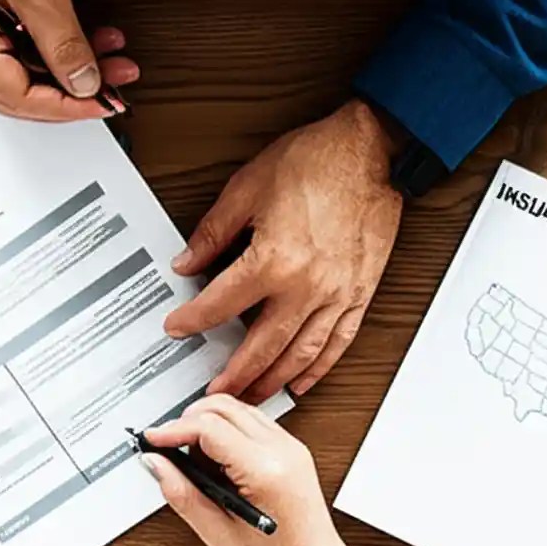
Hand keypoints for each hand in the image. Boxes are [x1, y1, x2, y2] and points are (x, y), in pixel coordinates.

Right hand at [0, 0, 139, 120]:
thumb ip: (62, 41)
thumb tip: (85, 84)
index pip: (18, 98)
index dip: (66, 106)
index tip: (103, 102)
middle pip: (20, 93)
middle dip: (73, 90)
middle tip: (115, 84)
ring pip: (26, 74)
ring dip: (72, 68)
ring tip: (111, 55)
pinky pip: (23, 49)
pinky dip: (59, 49)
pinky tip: (90, 40)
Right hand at [141, 395, 421, 545]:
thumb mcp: (217, 532)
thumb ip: (182, 493)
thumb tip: (156, 463)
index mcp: (266, 471)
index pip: (208, 427)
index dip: (173, 429)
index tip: (152, 439)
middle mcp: (283, 451)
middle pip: (222, 407)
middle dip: (187, 421)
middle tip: (167, 449)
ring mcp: (291, 447)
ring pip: (237, 409)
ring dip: (207, 423)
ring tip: (194, 462)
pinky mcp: (293, 450)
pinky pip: (252, 422)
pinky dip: (226, 430)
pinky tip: (217, 462)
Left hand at [163, 99, 402, 401]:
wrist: (369, 151)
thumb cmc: (316, 162)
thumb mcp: (247, 189)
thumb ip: (213, 233)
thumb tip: (188, 261)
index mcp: (274, 261)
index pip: (221, 305)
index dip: (193, 320)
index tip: (177, 328)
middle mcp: (306, 287)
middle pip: (261, 346)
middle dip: (234, 375)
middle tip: (214, 391)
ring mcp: (336, 294)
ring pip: (300, 354)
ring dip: (273, 381)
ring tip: (252, 394)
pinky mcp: (359, 293)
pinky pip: (338, 342)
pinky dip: (319, 368)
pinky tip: (303, 380)